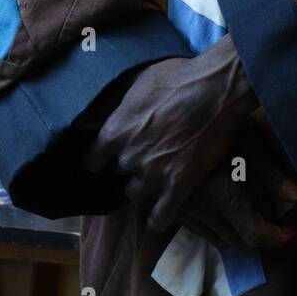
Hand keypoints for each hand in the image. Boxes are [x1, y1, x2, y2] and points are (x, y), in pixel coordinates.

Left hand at [82, 33, 258, 231]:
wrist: (216, 89)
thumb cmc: (177, 78)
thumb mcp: (136, 80)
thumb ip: (107, 103)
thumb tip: (80, 123)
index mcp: (116, 130)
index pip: (92, 159)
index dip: (100, 157)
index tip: (107, 156)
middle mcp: (129, 156)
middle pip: (119, 172)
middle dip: (129, 163)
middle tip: (146, 152)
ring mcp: (154, 173)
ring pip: (135, 193)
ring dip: (144, 185)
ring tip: (157, 174)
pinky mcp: (179, 186)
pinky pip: (161, 216)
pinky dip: (158, 218)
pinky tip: (160, 215)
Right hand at [176, 114, 296, 249]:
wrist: (172, 115)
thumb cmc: (219, 125)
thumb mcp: (250, 145)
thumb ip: (273, 176)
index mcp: (224, 197)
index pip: (256, 235)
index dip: (279, 237)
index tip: (291, 231)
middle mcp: (203, 210)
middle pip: (238, 243)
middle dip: (260, 238)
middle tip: (274, 220)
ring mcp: (185, 210)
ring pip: (218, 239)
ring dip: (238, 234)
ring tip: (251, 212)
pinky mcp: (172, 206)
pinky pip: (200, 230)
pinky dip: (217, 227)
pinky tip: (224, 207)